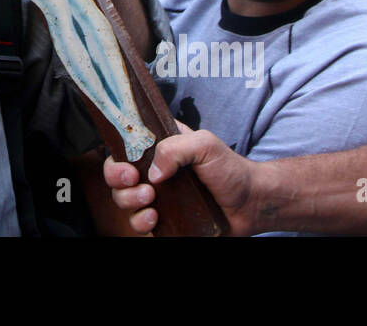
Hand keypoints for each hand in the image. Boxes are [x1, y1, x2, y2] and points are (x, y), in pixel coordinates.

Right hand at [103, 125, 261, 235]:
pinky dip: (140, 221)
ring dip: (128, 200)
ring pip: (122, 199)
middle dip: (117, 179)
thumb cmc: (231, 170)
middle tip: (135, 181)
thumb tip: (153, 172)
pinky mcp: (163, 219)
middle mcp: (154, 170)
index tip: (128, 166)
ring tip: (150, 200)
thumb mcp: (205, 144)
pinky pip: (138, 222)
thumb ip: (176, 148)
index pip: (125, 145)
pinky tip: (154, 218)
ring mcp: (157, 196)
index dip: (118, 155)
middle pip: (116, 174)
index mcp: (160, 147)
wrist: (250, 204)